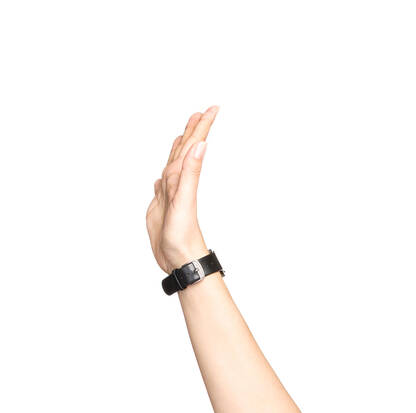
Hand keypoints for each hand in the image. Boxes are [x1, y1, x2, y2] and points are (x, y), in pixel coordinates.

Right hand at [145, 106, 219, 272]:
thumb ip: (191, 173)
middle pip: (185, 150)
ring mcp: (169, 194)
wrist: (179, 261)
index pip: (194, 145)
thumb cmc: (183, 236)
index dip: (202, 126)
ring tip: (186, 134)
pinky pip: (162, 185)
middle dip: (194, 130)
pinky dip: (164, 175)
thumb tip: (201, 145)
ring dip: (179, 149)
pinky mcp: (161, 206)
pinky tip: (163, 174)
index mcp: (183, 177)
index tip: (213, 108)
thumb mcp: (184, 200)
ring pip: (174, 164)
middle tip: (203, 112)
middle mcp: (177, 182)